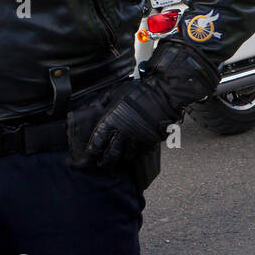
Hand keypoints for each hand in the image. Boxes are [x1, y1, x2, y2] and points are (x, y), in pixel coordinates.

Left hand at [76, 40, 218, 167]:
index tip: (91, 153)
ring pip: (124, 157)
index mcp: (111, 121)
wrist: (164, 94)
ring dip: (118, 160)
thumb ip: (102, 101)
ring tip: (115, 162)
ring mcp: (136, 139)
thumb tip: (90, 106)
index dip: (92, 150)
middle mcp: (122, 134)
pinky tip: (130, 155)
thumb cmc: (139, 91)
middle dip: (104, 161)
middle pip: (110, 155)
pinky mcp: (149, 142)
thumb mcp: (116, 91)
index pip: (97, 142)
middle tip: (101, 163)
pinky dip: (133, 156)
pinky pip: (138, 154)